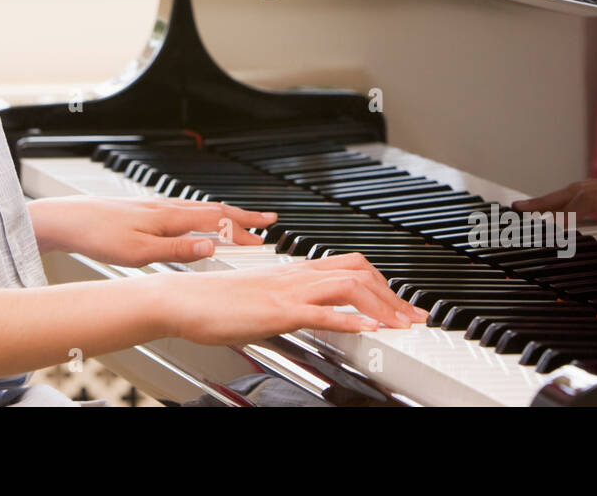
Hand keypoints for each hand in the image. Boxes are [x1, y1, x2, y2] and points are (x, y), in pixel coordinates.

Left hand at [27, 196, 277, 266]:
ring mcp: (155, 205)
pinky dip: (203, 213)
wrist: (66, 218)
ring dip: (224, 214)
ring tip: (241, 220)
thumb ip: (176, 251)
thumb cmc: (98, 235)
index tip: (265, 236)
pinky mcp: (144, 208)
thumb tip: (210, 248)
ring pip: (199, 208)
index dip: (243, 230)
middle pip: (213, 209)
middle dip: (243, 216)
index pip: (216, 221)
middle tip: (267, 220)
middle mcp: (166, 207)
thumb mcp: (139, 253)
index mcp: (169, 218)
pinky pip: (185, 208)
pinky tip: (199, 220)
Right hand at [153, 252, 429, 344]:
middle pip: (358, 271)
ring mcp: (288, 292)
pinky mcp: (277, 310)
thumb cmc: (214, 302)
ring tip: (403, 325)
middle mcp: (296, 276)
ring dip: (382, 306)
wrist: (182, 299)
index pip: (349, 266)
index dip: (381, 284)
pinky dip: (351, 319)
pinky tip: (370, 330)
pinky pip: (321, 311)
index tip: (400, 305)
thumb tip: (310, 313)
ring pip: (348, 286)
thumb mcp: (261, 300)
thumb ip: (288, 303)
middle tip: (414, 316)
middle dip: (393, 294)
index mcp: (293, 272)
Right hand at [512, 169, 596, 245]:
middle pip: (574, 190)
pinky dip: (567, 197)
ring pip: (578, 188)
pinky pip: (587, 190)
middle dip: (545, 201)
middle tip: (517, 211)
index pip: (588, 201)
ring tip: (528, 209)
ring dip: (552, 198)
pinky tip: (560, 206)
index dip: (564, 212)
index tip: (543, 225)